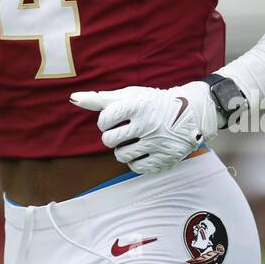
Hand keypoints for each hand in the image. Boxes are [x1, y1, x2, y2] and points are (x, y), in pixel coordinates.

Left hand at [69, 82, 219, 174]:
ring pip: (120, 156)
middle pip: (109, 141)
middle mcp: (148, 124)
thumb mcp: (129, 96)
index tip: (114, 118)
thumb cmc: (152, 103)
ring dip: (122, 149)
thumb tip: (72, 98)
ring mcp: (157, 143)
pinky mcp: (165, 159)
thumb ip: (99, 99)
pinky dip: (135, 161)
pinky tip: (143, 150)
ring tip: (133, 140)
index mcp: (138, 105)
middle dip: (111, 137)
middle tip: (123, 131)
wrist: (191, 112)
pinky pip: (136, 168)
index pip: (104, 120)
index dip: (105, 121)